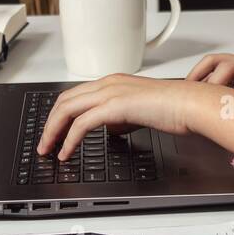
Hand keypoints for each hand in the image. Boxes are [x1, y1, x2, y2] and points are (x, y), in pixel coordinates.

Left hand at [35, 74, 199, 160]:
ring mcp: (110, 92)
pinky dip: (70, 139)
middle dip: (49, 124)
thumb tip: (109, 129)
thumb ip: (121, 117)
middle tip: (44, 144)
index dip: (59, 115)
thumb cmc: (173, 107)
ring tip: (49, 150)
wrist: (189, 104)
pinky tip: (67, 152)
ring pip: (68, 109)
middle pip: (64, 101)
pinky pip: (82, 124)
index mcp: (112, 82)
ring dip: (53, 131)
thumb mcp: (139, 110)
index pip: (74, 95)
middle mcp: (108, 83)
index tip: (53, 132)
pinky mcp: (115, 106)